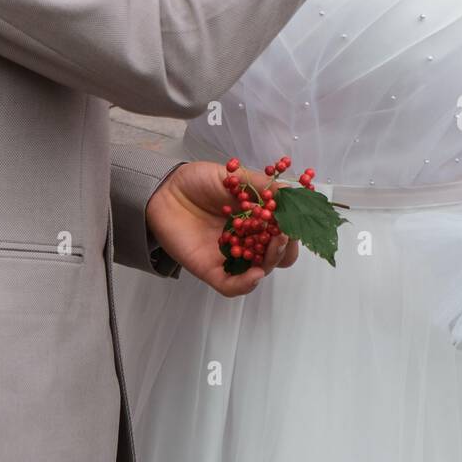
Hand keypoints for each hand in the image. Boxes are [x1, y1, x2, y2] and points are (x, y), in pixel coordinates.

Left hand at [146, 160, 300, 296]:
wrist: (164, 190)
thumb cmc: (198, 181)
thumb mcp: (233, 176)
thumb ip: (260, 184)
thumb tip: (290, 190)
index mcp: (256, 219)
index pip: (283, 232)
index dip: (293, 229)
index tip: (297, 221)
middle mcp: (247, 240)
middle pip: (276, 255)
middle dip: (285, 248)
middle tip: (285, 235)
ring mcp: (230, 257)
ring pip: (259, 270)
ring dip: (271, 261)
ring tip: (274, 245)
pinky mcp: (211, 269)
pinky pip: (231, 285)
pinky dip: (245, 284)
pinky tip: (255, 273)